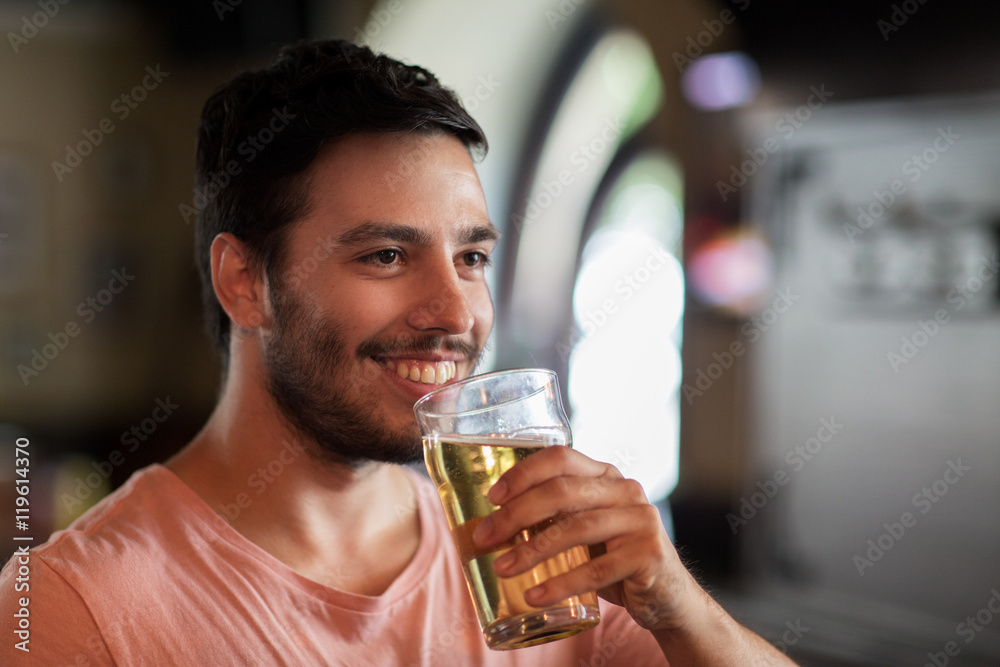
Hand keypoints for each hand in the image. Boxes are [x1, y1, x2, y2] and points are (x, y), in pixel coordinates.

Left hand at [470, 445, 692, 630]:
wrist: (668, 596)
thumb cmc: (614, 559)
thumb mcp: (586, 529)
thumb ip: (554, 517)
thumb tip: (489, 525)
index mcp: (605, 476)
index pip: (560, 458)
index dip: (523, 473)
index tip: (492, 497)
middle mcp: (625, 490)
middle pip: (563, 491)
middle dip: (516, 514)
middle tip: (484, 537)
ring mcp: (640, 520)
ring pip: (576, 529)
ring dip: (532, 550)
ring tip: (502, 568)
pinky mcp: (648, 555)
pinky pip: (596, 570)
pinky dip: (561, 584)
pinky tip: (535, 595)